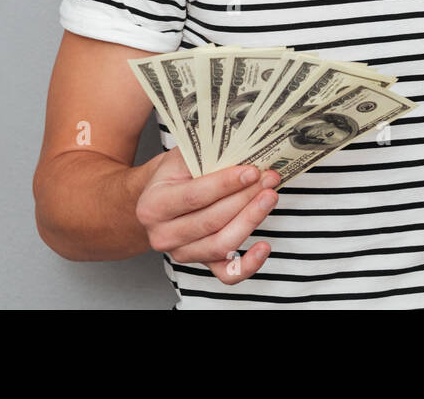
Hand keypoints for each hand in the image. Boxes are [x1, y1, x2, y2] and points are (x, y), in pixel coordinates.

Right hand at [134, 147, 279, 283]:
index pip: (195, 196)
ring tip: (270, 198)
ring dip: (251, 220)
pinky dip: (249, 264)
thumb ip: (205, 155)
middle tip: (268, 179)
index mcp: (153, 205)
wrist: (161, 199)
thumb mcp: (181, 158)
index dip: (226, 184)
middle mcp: (163, 235)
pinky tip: (264, 246)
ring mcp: (181, 253)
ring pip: (222, 244)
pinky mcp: (201, 264)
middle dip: (245, 198)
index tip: (252, 171)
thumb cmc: (175, 175)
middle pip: (211, 221)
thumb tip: (242, 148)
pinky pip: (227, 274)